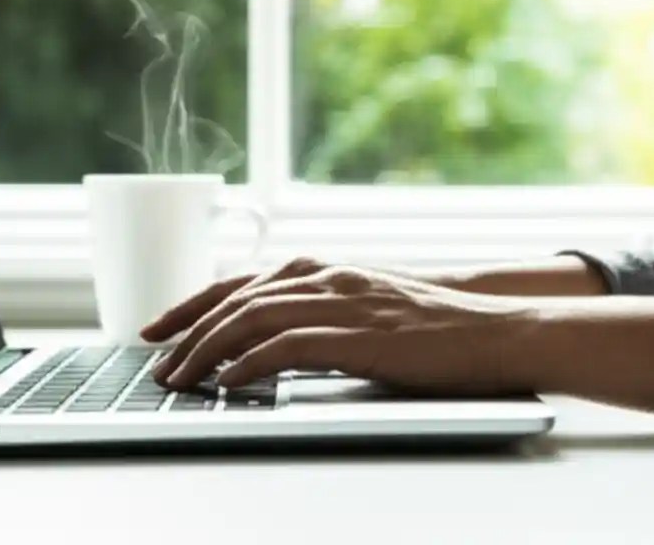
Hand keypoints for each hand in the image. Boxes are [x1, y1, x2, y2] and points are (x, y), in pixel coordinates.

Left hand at [141, 258, 537, 391]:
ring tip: (180, 379)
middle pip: (237, 298)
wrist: (496, 329)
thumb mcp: (368, 309)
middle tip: (156, 362)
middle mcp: (327, 277)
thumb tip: (274, 342)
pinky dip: (249, 363)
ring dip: (207, 349)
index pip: (242, 282)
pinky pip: (287, 345)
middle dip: (188, 331)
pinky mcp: (359, 334)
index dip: (193, 303)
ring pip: (252, 317)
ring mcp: (343, 302)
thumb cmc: (434, 328)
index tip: (159, 327)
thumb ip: (322, 314)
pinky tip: (229, 383)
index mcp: (326, 270)